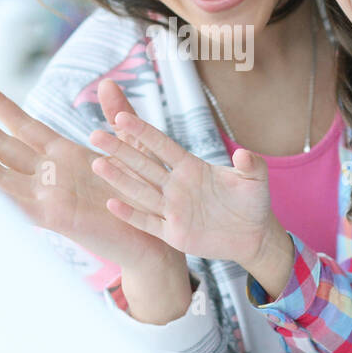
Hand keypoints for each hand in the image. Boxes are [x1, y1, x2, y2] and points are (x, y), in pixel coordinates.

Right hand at [0, 82, 191, 320]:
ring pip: (2, 169)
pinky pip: (16, 202)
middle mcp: (50, 173)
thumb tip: (107, 83)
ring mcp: (48, 194)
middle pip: (4, 142)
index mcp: (64, 155)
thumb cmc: (140, 195)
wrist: (152, 239)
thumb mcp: (131, 147)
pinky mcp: (54, 217)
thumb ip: (118, 115)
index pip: (24, 125)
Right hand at [88, 111, 294, 293]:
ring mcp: (172, 209)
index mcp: (191, 167)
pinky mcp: (173, 233)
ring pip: (140, 191)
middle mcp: (176, 185)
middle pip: (143, 165)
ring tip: (97, 164)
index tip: (121, 116)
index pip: (162, 146)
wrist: (253, 235)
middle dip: (120, 150)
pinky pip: (148, 222)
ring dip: (119, 179)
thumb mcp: (256, 181)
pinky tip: (111, 203)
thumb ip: (251, 165)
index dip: (143, 132)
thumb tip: (244, 153)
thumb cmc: (253, 202)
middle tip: (95, 135)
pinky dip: (130, 214)